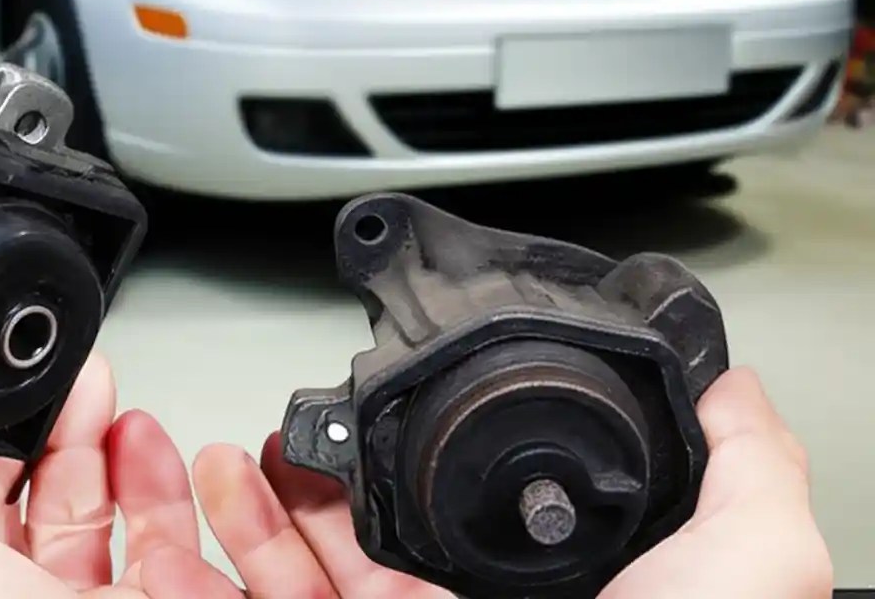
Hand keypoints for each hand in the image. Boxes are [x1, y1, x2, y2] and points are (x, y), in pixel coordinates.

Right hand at [191, 368, 832, 598]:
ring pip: (292, 574)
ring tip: (233, 449)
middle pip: (354, 547)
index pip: (450, 526)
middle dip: (310, 480)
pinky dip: (218, 551)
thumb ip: (744, 468)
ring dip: (253, 506)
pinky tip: (219, 488)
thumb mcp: (745, 559)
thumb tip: (730, 390)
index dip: (404, 471)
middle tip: (291, 427)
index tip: (370, 414)